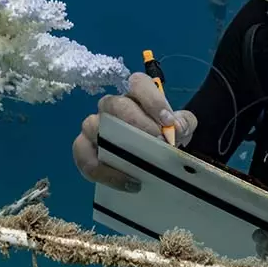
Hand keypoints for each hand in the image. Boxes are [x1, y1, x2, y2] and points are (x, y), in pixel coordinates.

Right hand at [72, 72, 196, 192]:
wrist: (154, 160)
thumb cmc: (164, 138)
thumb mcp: (180, 129)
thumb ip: (183, 123)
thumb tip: (175, 128)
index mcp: (135, 95)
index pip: (137, 83)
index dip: (152, 100)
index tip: (168, 122)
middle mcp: (110, 106)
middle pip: (115, 104)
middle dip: (137, 123)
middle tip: (157, 142)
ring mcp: (94, 126)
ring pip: (92, 125)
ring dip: (116, 145)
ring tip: (142, 164)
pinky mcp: (84, 149)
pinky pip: (83, 157)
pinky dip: (105, 172)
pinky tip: (129, 182)